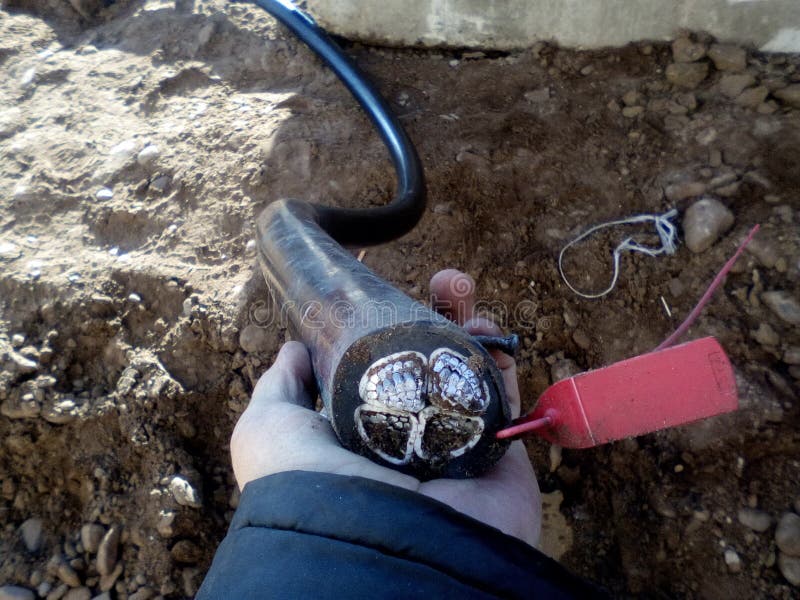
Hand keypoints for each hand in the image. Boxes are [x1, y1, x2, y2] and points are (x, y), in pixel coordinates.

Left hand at [231, 269, 541, 545]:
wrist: (378, 543)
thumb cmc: (308, 486)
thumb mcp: (269, 432)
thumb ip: (280, 388)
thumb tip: (293, 350)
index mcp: (362, 429)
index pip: (380, 366)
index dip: (384, 324)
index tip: (387, 287)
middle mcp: (409, 434)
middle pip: (428, 360)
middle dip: (434, 313)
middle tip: (439, 281)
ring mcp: (455, 443)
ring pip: (467, 370)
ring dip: (468, 321)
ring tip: (459, 287)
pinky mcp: (498, 453)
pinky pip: (503, 396)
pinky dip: (499, 356)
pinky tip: (486, 328)